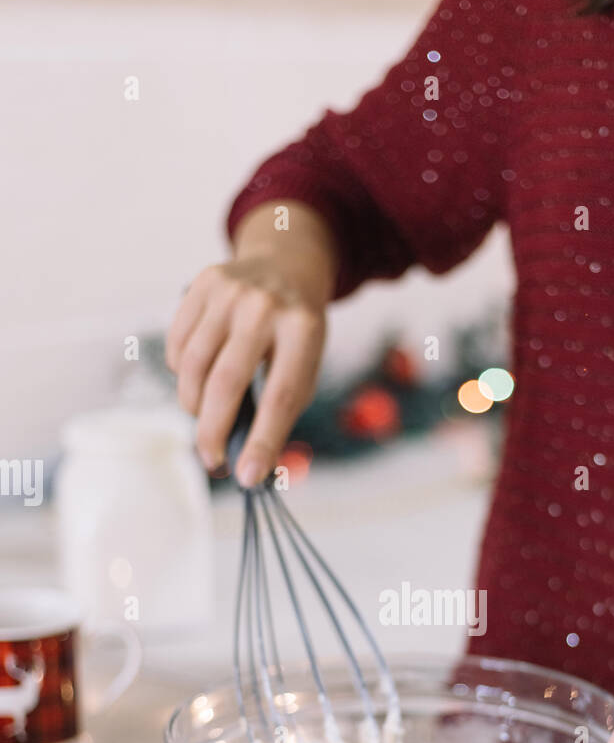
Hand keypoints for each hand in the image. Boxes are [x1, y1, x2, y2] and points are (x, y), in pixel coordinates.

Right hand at [165, 202, 335, 485]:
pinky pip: (179, 346)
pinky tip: (198, 378)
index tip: (247, 477)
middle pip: (226, 384)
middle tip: (213, 460)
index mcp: (302, 330)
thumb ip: (280, 408)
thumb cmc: (295, 333)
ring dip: (194, 406)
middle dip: (213, 433)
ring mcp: (229, 292)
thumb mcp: (305, 364)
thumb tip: (250, 464)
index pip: (280, 397)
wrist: (285, 265)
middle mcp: (264, 307)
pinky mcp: (202, 285)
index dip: (262, 441)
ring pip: (193, 367)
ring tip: (206, 417)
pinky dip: (182, 374)